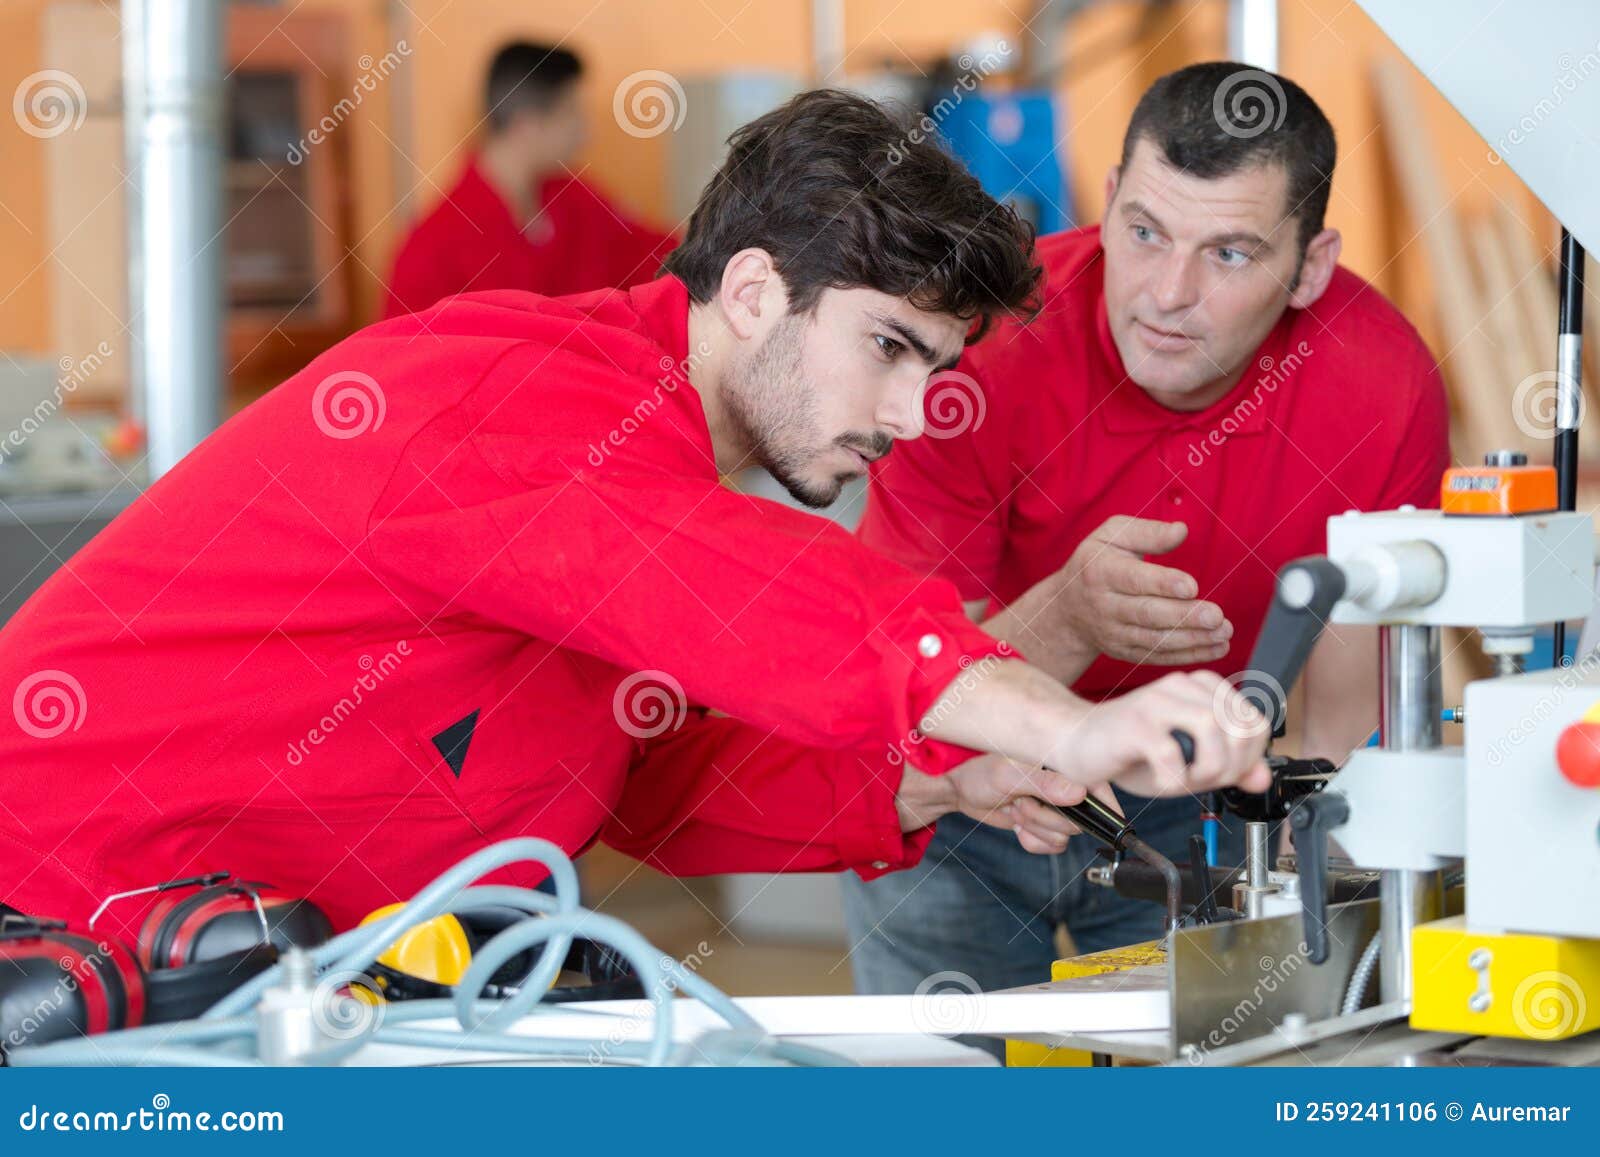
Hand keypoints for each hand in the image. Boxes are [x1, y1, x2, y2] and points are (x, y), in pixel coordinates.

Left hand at [896, 754, 1110, 853]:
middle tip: (1021, 801)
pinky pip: (1052, 846)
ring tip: (1015, 807)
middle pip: (1080, 821)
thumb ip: (1044, 783)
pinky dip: (1032, 840)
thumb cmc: (979, 771)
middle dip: (1046, 817)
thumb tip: (1079, 794)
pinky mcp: (1044, 823)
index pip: (1099, 785)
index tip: (1099, 819)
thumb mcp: (1009, 774)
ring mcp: (1056, 806)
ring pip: (1064, 836)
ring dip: (1035, 827)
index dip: (1105, 805)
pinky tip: (1016, 824)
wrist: (958, 788)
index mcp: (1064, 764)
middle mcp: (1065, 785)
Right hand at [988, 516, 1231, 677]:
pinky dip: (1189, 655)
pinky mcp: (1125, 653)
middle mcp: (1105, 606)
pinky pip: (1159, 656)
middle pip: (1147, 614)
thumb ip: (1147, 532)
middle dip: (1184, 617)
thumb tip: (1181, 531)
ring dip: (1193, 639)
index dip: (1163, 584)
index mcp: (1101, 572)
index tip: (1192, 586)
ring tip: (1224, 632)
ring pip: (1156, 640)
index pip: (1134, 580)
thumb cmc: (1098, 562)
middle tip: (1217, 616)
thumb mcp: (1112, 536)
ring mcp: (1114, 634)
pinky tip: (1217, 648)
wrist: (1067, 609)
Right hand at [1043, 671, 1271, 797]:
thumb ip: (1228, 766)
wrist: (1074, 742)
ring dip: (1206, 769)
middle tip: (1204, 781)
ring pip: (1212, 730)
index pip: (1253, 722)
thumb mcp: (1189, 762)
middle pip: (1237, 726)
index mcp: (1198, 689)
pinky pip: (1171, 753)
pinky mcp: (1134, 723)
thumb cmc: (1129, 751)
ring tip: (1185, 781)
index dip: (1248, 758)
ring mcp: (1156, 701)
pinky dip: (1173, 779)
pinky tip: (1161, 781)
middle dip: (1230, 766)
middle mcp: (1180, 687)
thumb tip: (1263, 778)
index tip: (1224, 774)